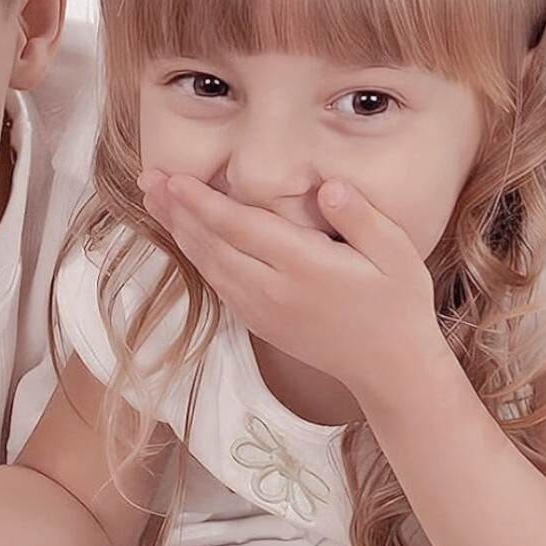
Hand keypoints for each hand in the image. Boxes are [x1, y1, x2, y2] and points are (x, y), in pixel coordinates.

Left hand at [139, 170, 448, 403]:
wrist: (386, 367)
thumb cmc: (397, 303)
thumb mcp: (396, 253)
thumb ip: (362, 217)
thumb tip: (328, 188)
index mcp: (303, 267)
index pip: (240, 228)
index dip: (202, 202)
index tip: (174, 178)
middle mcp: (273, 290)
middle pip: (213, 245)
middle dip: (177, 210)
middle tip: (148, 177)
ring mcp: (262, 310)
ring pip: (209, 266)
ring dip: (179, 232)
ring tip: (155, 200)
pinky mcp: (259, 323)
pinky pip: (219, 285)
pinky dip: (197, 258)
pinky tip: (185, 237)